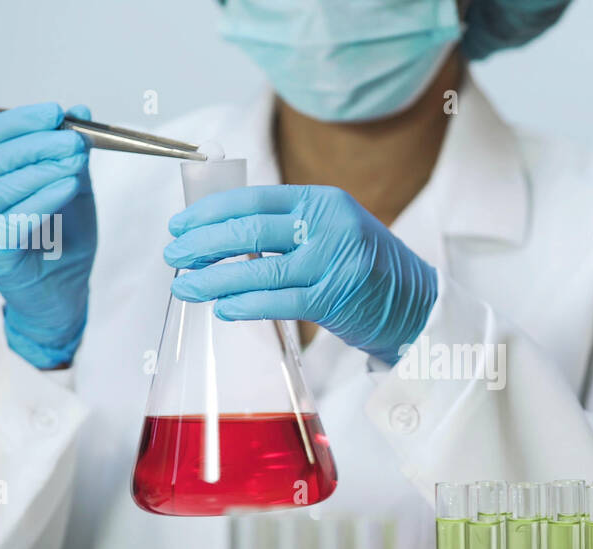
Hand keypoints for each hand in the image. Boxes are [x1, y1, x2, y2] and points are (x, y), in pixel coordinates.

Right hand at [0, 102, 96, 369]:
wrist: (62, 293)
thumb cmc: (63, 241)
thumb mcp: (71, 188)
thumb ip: (71, 154)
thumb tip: (81, 112)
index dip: (25, 119)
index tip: (58, 111)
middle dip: (39, 143)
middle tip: (74, 139)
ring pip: (4, 184)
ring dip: (43, 167)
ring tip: (75, 159)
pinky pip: (15, 217)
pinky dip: (43, 198)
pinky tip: (67, 186)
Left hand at [163, 185, 435, 363]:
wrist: (417, 305)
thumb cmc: (367, 270)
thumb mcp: (332, 232)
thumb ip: (288, 228)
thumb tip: (222, 234)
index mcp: (324, 200)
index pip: (255, 198)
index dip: (210, 211)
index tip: (180, 224)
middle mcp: (329, 224)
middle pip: (250, 229)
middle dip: (203, 243)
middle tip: (174, 255)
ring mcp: (333, 261)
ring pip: (258, 269)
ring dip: (213, 278)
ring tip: (185, 286)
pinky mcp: (334, 298)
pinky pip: (277, 301)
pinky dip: (244, 305)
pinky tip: (222, 307)